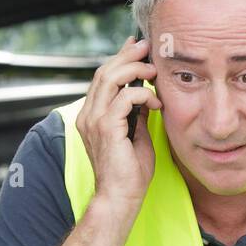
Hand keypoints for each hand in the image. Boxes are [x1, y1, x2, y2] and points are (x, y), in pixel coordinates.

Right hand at [75, 35, 162, 210]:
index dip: (119, 59)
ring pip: (110, 78)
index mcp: (92, 117)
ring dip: (135, 69)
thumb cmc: (129, 175)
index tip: (135, 47)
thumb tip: (146, 96)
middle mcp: (88, 115)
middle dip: (127, 56)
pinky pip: (124, 98)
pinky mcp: (106, 128)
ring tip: (153, 70)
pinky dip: (143, 94)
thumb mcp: (136, 136)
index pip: (103, 79)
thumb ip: (137, 115)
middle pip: (105, 72)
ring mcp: (94, 121)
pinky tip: (157, 102)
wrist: (120, 199)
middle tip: (146, 46)